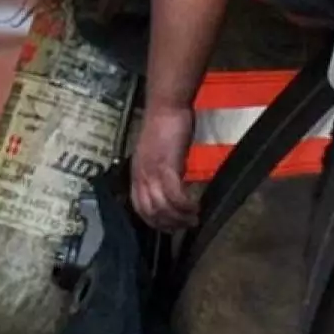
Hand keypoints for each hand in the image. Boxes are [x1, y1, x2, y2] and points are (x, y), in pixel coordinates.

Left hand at [131, 105, 197, 231]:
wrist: (166, 107)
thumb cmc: (165, 124)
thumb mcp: (159, 153)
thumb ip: (162, 169)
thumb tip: (174, 182)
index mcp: (137, 173)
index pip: (139, 206)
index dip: (153, 220)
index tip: (168, 227)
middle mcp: (141, 176)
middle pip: (150, 211)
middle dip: (167, 224)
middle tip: (184, 227)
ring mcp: (153, 172)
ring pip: (162, 207)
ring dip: (179, 217)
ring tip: (193, 219)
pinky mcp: (167, 167)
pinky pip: (175, 195)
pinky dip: (185, 205)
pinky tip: (196, 206)